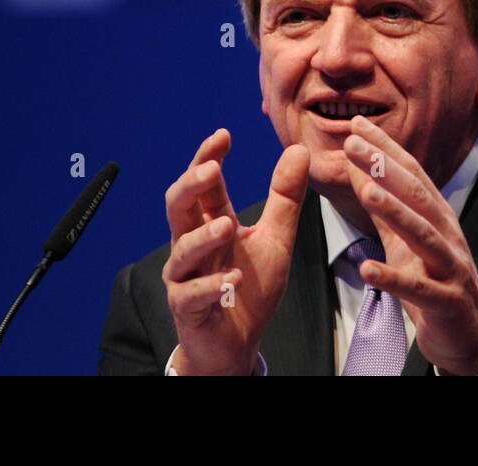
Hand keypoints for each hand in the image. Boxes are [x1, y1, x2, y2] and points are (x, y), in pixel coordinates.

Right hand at [162, 129, 309, 374]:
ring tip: (227, 226)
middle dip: (191, 184)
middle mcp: (192, 244)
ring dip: (203, 236)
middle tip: (212, 168)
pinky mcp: (187, 308)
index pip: (203, 184)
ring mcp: (185, 276)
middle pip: (178, 206)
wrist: (239, 342)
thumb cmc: (250, 287)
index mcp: (211, 222)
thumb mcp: (275, 238)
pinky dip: (212, 285)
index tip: (223, 135)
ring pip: (182, 249)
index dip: (207, 158)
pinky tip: (232, 280)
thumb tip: (299, 150)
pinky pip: (191, 294)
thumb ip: (284, 197)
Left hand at [342, 116, 477, 374]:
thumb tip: (361, 171)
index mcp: (437, 216)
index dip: (385, 148)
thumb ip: (384, 208)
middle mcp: (447, 234)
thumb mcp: (406, 239)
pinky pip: (418, 289)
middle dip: (385, 167)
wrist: (469, 333)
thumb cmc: (434, 280)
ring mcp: (450, 267)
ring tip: (367, 191)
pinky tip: (368, 270)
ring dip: (395, 211)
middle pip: (416, 195)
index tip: (357, 125)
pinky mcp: (446, 301)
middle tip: (353, 144)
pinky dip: (394, 278)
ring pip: (423, 234)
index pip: (410, 173)